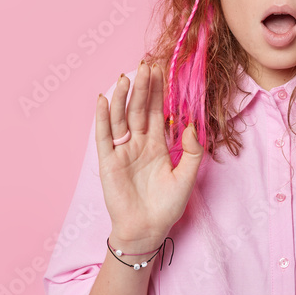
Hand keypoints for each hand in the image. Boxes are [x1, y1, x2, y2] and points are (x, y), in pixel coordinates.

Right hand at [95, 61, 203, 242]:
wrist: (148, 229)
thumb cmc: (167, 206)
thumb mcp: (187, 177)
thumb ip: (192, 151)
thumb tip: (190, 126)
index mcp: (157, 145)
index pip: (158, 112)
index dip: (158, 92)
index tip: (160, 70)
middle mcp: (139, 143)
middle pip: (140, 109)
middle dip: (143, 87)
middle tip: (146, 65)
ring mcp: (122, 151)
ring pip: (122, 118)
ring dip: (124, 97)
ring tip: (127, 76)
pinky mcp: (108, 161)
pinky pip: (104, 136)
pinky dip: (103, 117)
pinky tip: (103, 99)